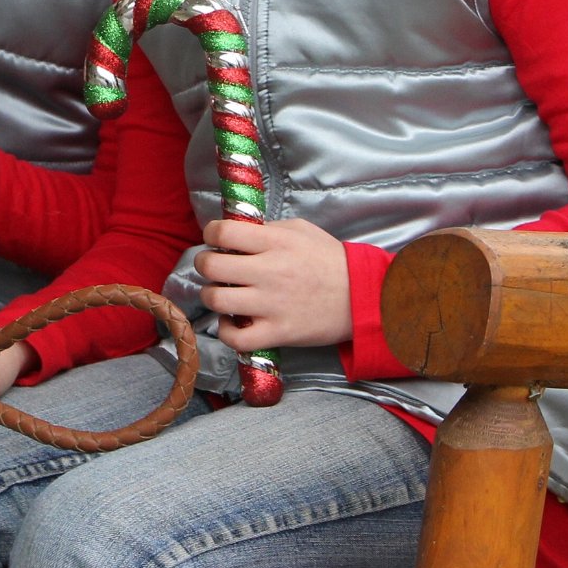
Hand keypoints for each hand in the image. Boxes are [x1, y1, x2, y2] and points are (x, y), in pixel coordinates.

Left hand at [197, 219, 351, 349]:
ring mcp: (271, 305)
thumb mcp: (302, 231)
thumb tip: (237, 233)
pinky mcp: (278, 333)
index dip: (211, 234)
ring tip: (222, 294)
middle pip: (211, 266)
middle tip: (213, 267)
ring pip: (216, 300)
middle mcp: (269, 272)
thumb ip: (268, 230)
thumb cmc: (331, 261)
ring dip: (212, 296)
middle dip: (204, 264)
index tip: (216, 240)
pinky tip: (232, 321)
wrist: (363, 296)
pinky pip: (235, 338)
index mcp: (275, 242)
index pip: (223, 232)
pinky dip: (225, 331)